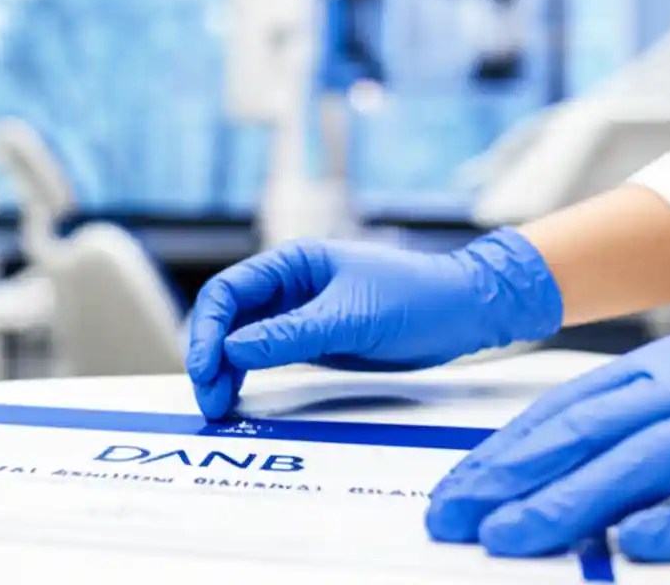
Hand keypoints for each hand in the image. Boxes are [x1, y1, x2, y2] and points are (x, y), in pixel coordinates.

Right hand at [185, 228, 562, 418]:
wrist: (464, 312)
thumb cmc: (416, 299)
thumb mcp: (351, 318)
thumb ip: (291, 334)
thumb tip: (232, 348)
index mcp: (292, 263)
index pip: (229, 291)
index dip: (208, 329)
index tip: (204, 367)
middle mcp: (288, 286)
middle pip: (228, 317)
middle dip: (209, 355)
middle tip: (208, 398)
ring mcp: (297, 313)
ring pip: (242, 340)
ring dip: (224, 369)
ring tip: (217, 406)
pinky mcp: (311, 340)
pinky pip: (266, 355)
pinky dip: (247, 375)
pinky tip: (238, 397)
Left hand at [426, 323, 669, 561]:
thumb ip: (635, 433)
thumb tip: (543, 483)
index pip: (571, 409)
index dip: (507, 450)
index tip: (458, 489)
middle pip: (593, 430)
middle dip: (513, 476)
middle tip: (456, 515)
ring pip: (649, 461)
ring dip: (570, 502)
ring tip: (510, 535)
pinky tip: (632, 543)